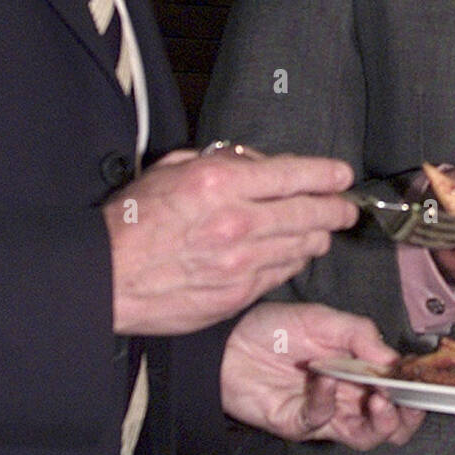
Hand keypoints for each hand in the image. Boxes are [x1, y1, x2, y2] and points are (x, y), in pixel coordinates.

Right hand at [105, 148, 357, 334]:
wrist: (107, 278)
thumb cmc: (132, 220)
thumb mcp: (173, 169)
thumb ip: (221, 162)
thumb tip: (260, 164)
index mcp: (220, 182)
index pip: (293, 173)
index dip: (326, 174)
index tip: (342, 175)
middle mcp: (238, 220)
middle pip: (309, 211)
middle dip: (336, 208)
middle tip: (347, 207)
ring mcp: (242, 261)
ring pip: (303, 245)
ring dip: (319, 235)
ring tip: (324, 230)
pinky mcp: (240, 292)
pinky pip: (283, 272)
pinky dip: (295, 260)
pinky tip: (296, 253)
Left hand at [221, 301, 423, 446]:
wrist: (229, 342)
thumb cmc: (275, 327)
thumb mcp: (324, 319)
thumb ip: (361, 335)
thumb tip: (393, 358)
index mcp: (361, 371)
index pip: (400, 389)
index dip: (415, 389)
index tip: (423, 379)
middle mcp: (349, 396)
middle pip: (392, 423)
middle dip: (406, 416)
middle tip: (405, 399)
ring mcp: (326, 413)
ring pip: (367, 435)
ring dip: (380, 420)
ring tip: (379, 397)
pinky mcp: (299, 424)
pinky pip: (322, 422)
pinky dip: (328, 401)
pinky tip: (326, 377)